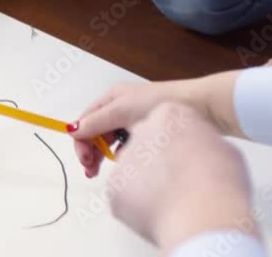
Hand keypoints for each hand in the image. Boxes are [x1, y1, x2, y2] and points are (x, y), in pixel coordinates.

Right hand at [69, 80, 207, 177]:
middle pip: (96, 133)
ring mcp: (134, 120)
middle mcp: (120, 108)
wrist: (201, 106)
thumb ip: (96, 122)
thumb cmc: (160, 103)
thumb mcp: (122, 111)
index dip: (81, 141)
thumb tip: (71, 130)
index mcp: (111, 99)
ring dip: (106, 155)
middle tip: (92, 172)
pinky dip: (125, 155)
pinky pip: (129, 146)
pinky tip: (129, 163)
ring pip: (111, 141)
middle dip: (91, 152)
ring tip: (111, 169)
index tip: (85, 162)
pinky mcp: (149, 132)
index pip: (85, 121)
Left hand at [108, 103, 256, 251]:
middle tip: (177, 181)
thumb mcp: (223, 149)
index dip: (178, 144)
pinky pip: (123, 194)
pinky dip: (137, 204)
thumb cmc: (219, 185)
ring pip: (133, 170)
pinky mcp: (113, 185)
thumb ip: (201, 141)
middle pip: (146, 144)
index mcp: (170, 115)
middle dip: (157, 162)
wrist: (202, 216)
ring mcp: (124, 158)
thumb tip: (198, 151)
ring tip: (172, 201)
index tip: (186, 158)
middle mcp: (141, 131)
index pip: (166, 123)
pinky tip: (159, 211)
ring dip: (146, 183)